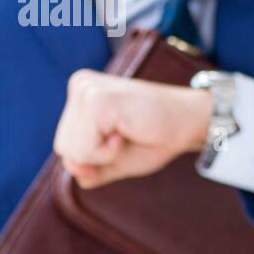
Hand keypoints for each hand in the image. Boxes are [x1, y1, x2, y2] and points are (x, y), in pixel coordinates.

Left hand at [53, 70, 212, 187]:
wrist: (189, 124)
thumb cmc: (153, 137)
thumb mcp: (112, 159)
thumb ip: (86, 167)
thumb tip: (72, 167)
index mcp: (80, 94)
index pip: (64, 145)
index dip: (93, 157)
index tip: (122, 138)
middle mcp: (80, 86)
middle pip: (63, 147)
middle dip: (95, 156)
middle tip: (126, 135)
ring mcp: (88, 90)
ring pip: (71, 150)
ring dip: (103, 154)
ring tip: (127, 132)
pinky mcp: (97, 100)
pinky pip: (85, 150)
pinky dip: (108, 153)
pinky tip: (127, 131)